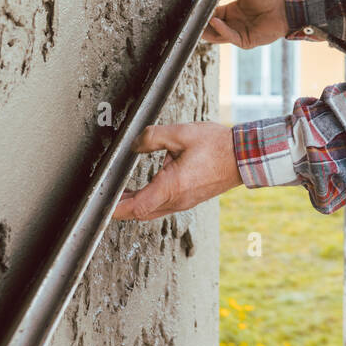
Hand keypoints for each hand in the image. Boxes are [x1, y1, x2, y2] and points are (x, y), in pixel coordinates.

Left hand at [111, 122, 242, 221]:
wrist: (244, 156)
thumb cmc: (218, 146)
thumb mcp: (182, 133)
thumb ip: (153, 136)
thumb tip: (134, 144)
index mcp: (173, 186)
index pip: (136, 207)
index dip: (115, 208)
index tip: (101, 206)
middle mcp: (177, 200)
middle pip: (141, 213)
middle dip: (121, 207)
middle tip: (106, 197)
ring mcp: (185, 202)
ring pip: (152, 211)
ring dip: (134, 204)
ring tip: (121, 193)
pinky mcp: (190, 199)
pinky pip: (164, 206)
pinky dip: (149, 201)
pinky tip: (146, 189)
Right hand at [201, 0, 287, 47]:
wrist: (285, 7)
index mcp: (232, 11)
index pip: (212, 13)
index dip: (203, 11)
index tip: (194, 7)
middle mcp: (233, 23)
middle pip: (211, 26)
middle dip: (201, 23)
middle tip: (191, 17)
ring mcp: (238, 33)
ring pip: (217, 35)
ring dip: (207, 29)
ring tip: (198, 21)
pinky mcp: (245, 41)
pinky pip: (229, 37)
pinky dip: (220, 29)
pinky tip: (214, 21)